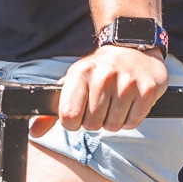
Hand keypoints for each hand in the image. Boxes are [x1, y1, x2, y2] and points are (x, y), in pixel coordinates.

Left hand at [40, 46, 168, 135]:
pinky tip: (128, 104)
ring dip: (112, 122)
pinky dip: (129, 120)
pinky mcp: (148, 90)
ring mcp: (127, 83)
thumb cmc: (97, 71)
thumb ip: (52, 110)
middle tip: (99, 106)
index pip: (69, 116)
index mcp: (80, 73)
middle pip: (92, 125)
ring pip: (113, 126)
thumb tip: (34, 132)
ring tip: (114, 104)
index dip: (72, 123)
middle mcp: (103, 76)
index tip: (77, 116)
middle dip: (94, 122)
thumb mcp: (71, 83)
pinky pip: (133, 123)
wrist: (132, 49)